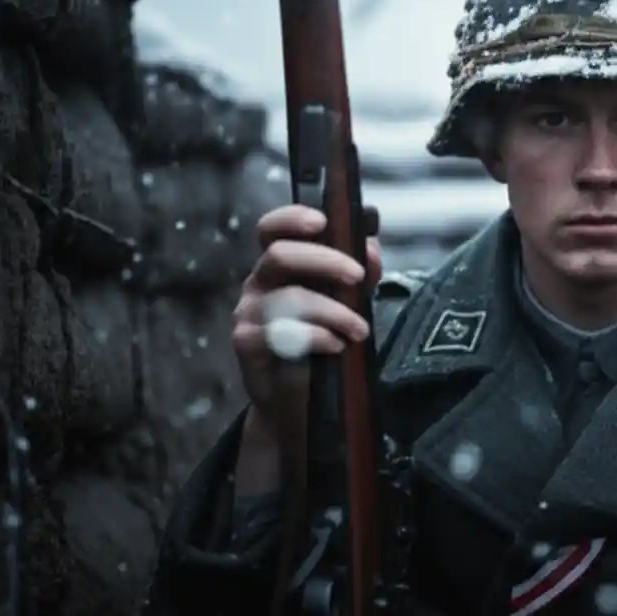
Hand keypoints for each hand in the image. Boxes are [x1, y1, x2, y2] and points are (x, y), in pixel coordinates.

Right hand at [230, 204, 380, 493]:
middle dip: (325, 261)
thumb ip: (359, 275)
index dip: (292, 218)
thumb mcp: (347, 303)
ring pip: (288, 297)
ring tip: (359, 331)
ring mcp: (248, 313)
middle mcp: (259, 283)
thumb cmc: (321, 342)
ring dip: (333, 311)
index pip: (273, 229)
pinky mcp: (246, 343)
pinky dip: (315, 337)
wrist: (299, 399)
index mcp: (279, 266)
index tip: (322, 221)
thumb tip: (371, 247)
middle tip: (358, 278)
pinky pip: (279, 332)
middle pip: (280, 255)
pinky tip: (336, 346)